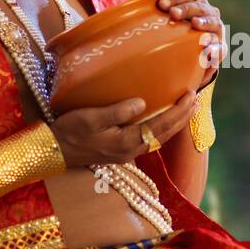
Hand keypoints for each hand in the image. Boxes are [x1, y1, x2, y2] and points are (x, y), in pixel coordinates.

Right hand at [49, 91, 197, 166]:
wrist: (53, 151)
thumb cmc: (69, 131)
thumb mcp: (91, 117)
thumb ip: (117, 111)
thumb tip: (142, 102)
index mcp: (126, 142)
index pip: (161, 125)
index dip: (178, 112)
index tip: (190, 96)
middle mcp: (131, 150)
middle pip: (165, 134)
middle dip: (182, 118)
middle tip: (196, 100)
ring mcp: (127, 153)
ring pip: (159, 138)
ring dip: (175, 123)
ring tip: (187, 109)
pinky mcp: (121, 151)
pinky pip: (149, 138)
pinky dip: (162, 128)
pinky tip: (164, 118)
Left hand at [153, 0, 225, 85]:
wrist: (184, 56)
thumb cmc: (177, 29)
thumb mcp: (169, 12)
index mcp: (198, 3)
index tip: (161, 4)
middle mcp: (210, 14)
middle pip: (200, 8)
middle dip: (187, 9)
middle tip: (173, 14)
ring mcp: (216, 32)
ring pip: (213, 24)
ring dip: (204, 23)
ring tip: (194, 24)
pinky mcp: (220, 50)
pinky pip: (220, 49)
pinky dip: (215, 49)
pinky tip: (207, 50)